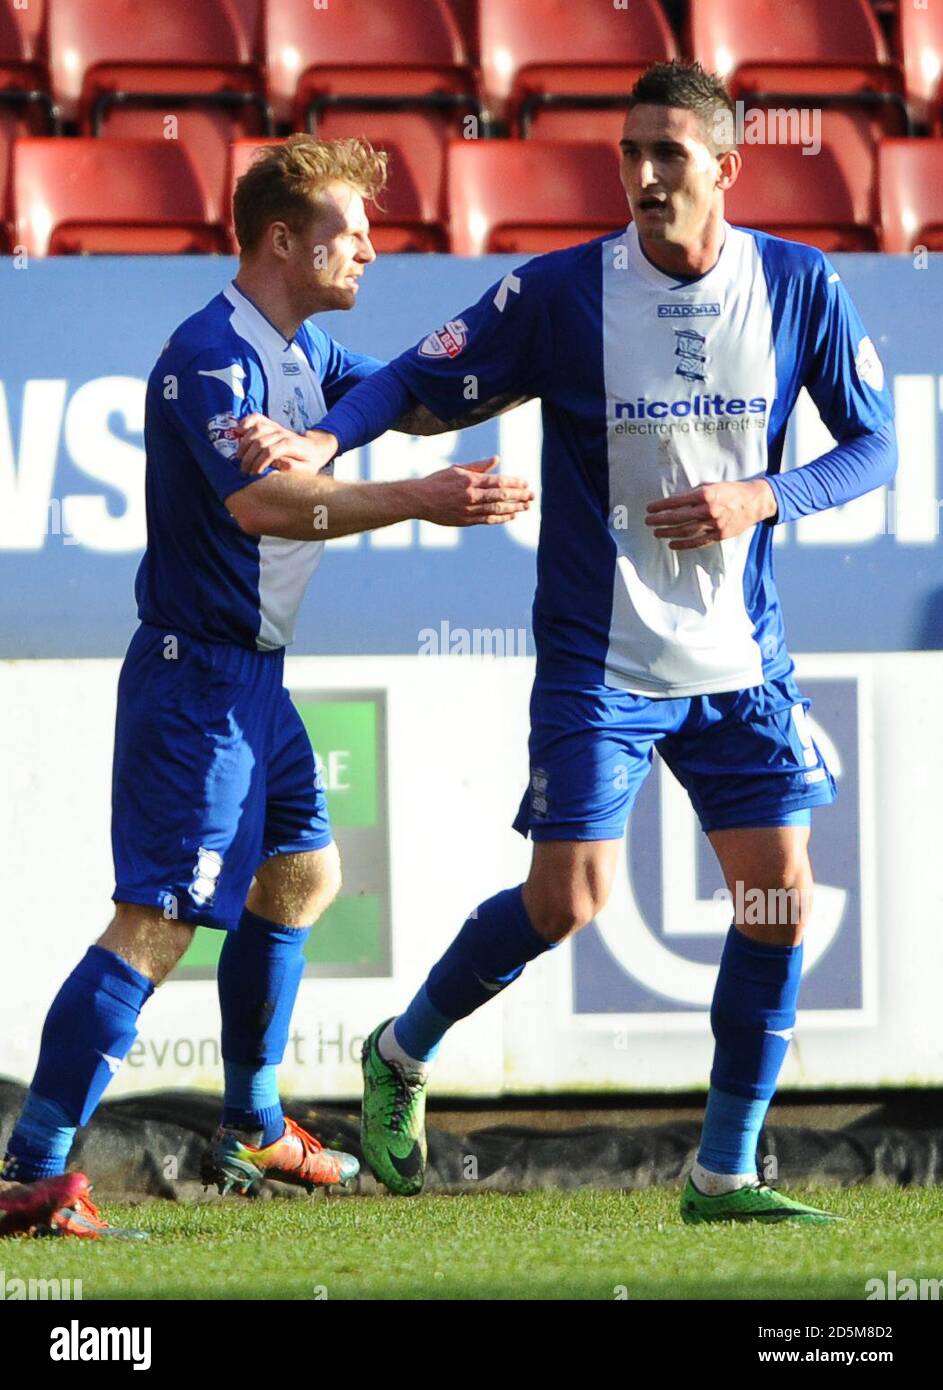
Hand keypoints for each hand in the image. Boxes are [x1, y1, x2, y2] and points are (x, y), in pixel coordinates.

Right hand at [237, 417, 337, 474]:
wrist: (314, 447)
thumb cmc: (309, 461)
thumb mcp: (307, 470)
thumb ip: (295, 468)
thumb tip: (282, 464)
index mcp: (291, 445)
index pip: (270, 452)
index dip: (259, 463)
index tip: (253, 474)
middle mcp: (282, 433)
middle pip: (260, 442)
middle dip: (249, 458)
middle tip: (244, 470)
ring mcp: (276, 427)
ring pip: (256, 429)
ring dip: (244, 443)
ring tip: (239, 457)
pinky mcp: (271, 424)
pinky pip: (257, 417)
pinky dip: (246, 421)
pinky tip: (238, 430)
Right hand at [413, 456, 533, 526]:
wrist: (419, 500)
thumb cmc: (438, 482)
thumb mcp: (457, 469)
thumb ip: (478, 466)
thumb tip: (497, 459)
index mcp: (470, 480)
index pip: (498, 481)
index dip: (514, 483)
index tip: (526, 483)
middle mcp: (471, 495)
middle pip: (501, 495)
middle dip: (519, 496)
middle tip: (532, 496)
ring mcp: (469, 510)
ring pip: (497, 509)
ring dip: (514, 508)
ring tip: (526, 507)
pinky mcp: (466, 521)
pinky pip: (488, 520)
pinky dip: (501, 518)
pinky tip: (512, 516)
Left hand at [644, 479, 776, 549]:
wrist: (755, 502)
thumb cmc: (732, 491)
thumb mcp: (713, 485)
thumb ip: (695, 493)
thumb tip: (674, 501)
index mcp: (706, 494)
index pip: (677, 501)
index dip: (661, 506)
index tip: (650, 508)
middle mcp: (709, 510)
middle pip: (679, 518)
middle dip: (660, 520)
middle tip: (648, 522)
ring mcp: (715, 525)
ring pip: (686, 531)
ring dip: (669, 533)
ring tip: (657, 533)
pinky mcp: (720, 535)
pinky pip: (698, 542)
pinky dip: (684, 544)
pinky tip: (672, 544)